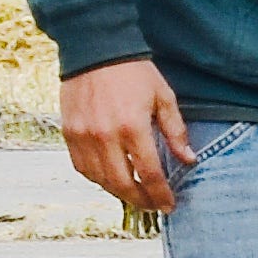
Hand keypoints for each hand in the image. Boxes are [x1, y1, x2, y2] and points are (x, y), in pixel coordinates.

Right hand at [63, 56, 193, 209]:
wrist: (96, 50)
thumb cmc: (135, 73)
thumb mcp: (164, 98)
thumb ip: (175, 132)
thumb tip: (188, 160)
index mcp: (133, 128)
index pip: (149, 174)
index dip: (161, 194)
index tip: (170, 205)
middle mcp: (104, 136)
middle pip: (122, 184)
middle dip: (141, 201)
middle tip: (154, 206)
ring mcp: (83, 136)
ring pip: (100, 180)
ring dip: (119, 193)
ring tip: (136, 196)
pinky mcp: (68, 133)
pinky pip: (81, 167)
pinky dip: (97, 179)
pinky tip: (112, 180)